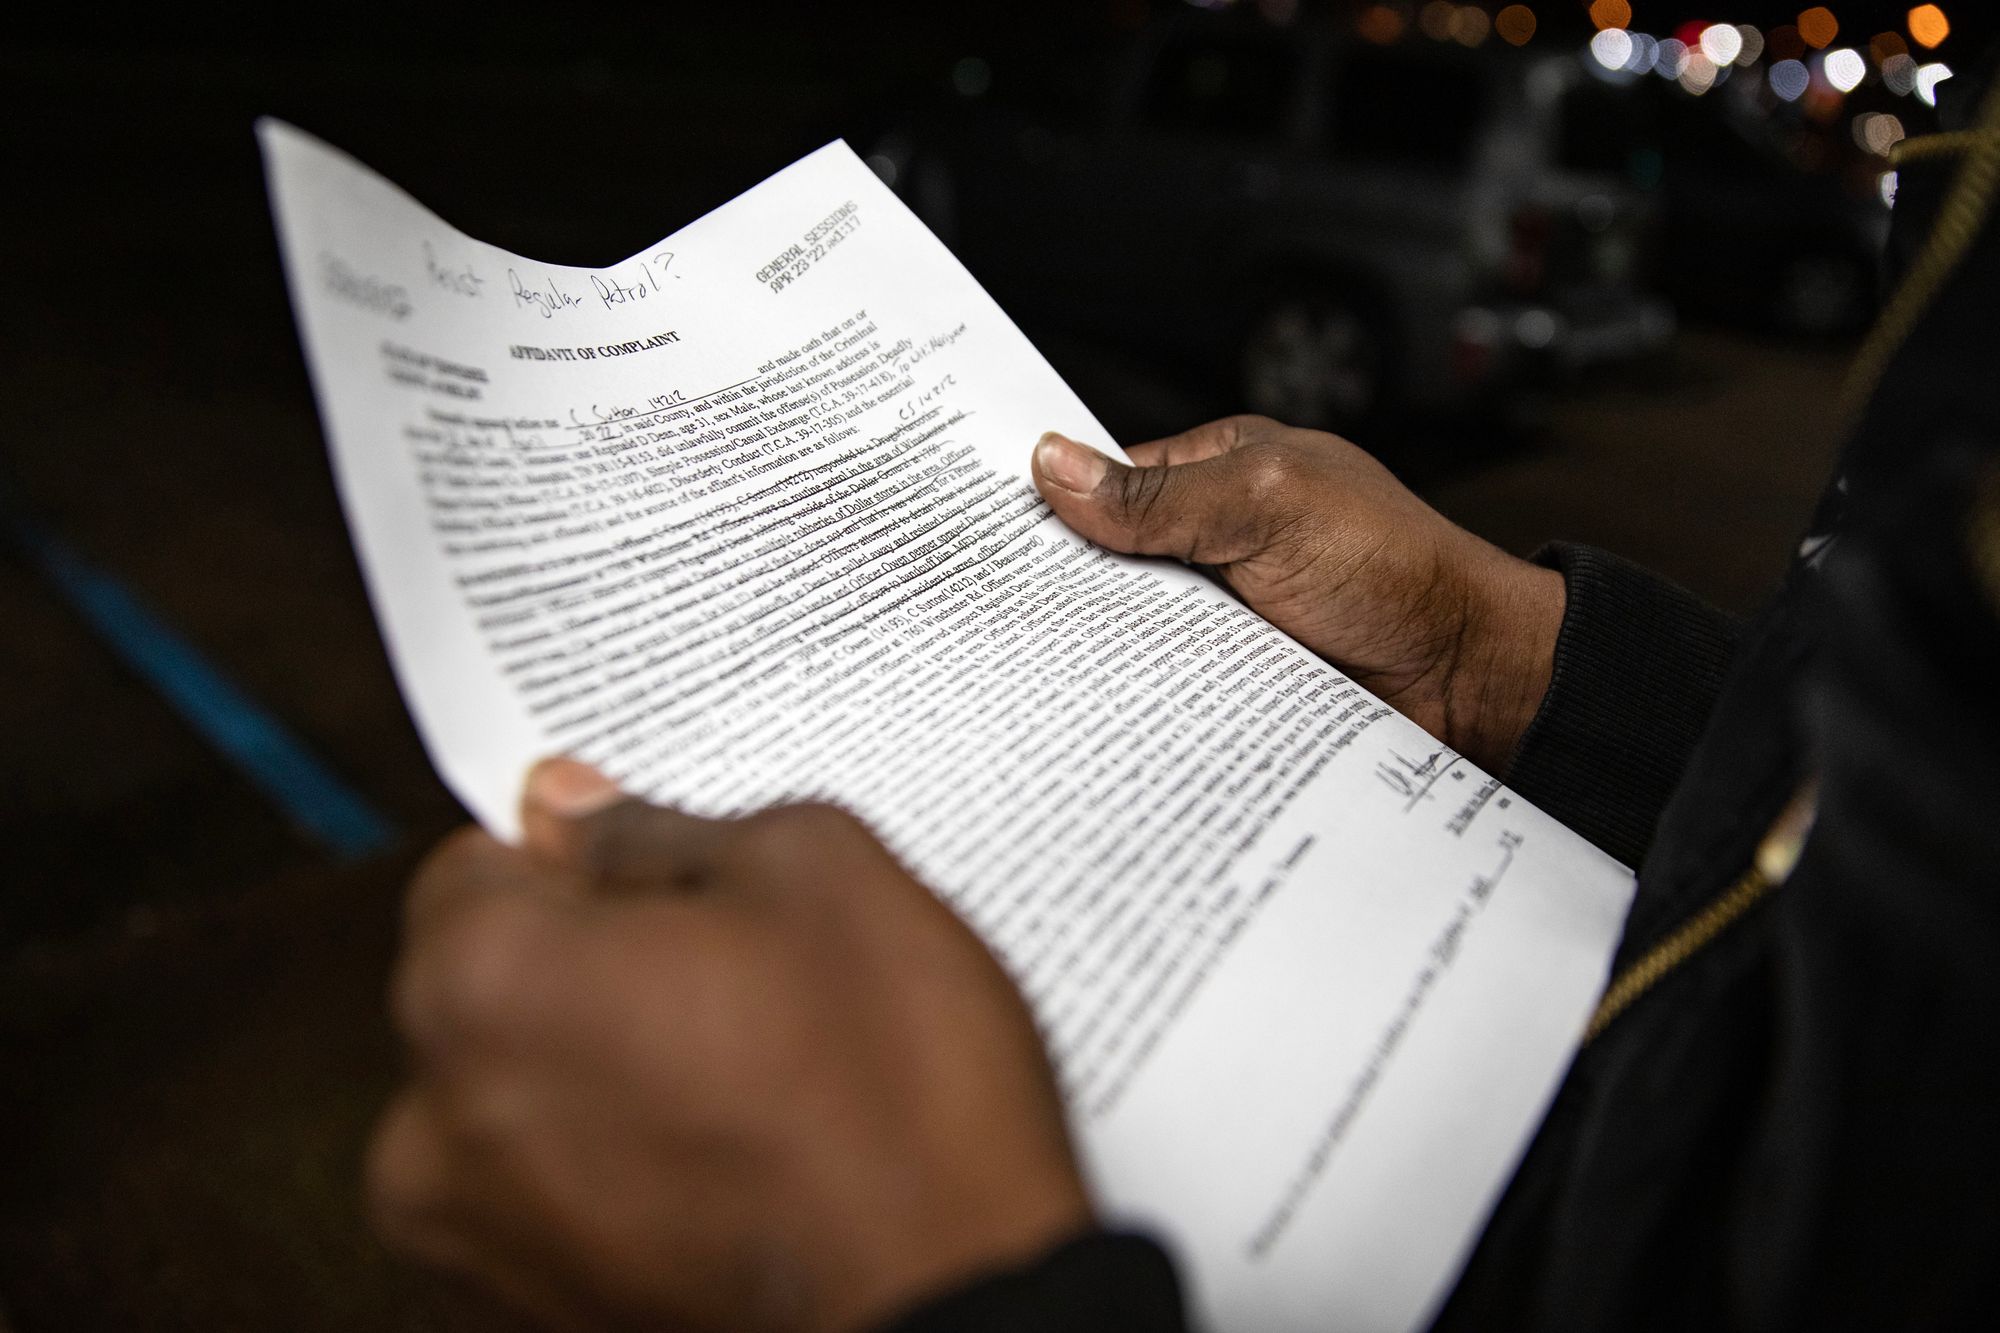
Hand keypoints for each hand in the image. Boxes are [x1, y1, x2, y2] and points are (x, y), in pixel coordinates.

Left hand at [369, 759, 1091, 1331]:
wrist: (958, 1301)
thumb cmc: (893, 1106)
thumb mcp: (814, 874)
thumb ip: (661, 829)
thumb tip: (582, 814)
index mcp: (480, 984)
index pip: (472, 864)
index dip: (579, 854)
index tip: (654, 870)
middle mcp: (438, 1124)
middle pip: (492, 985)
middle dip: (595, 964)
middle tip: (736, 971)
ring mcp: (485, 1238)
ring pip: (530, 1090)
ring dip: (611, 1067)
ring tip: (754, 1072)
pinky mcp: (542, 1310)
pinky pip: (564, 1185)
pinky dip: (629, 1159)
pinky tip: (746, 1147)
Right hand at [1031, 416, 1564, 771]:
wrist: (1470, 677)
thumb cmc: (1396, 570)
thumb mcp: (1270, 504)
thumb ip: (1161, 496)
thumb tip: (1054, 464)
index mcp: (1223, 472)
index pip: (1108, 481)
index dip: (1050, 502)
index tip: (978, 530)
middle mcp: (1218, 540)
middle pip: (1109, 561)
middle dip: (1060, 586)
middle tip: (985, 612)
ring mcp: (1226, 612)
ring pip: (1132, 629)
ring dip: (1100, 649)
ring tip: (1023, 669)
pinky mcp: (1236, 679)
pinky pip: (1168, 684)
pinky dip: (1139, 696)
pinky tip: (1096, 711)